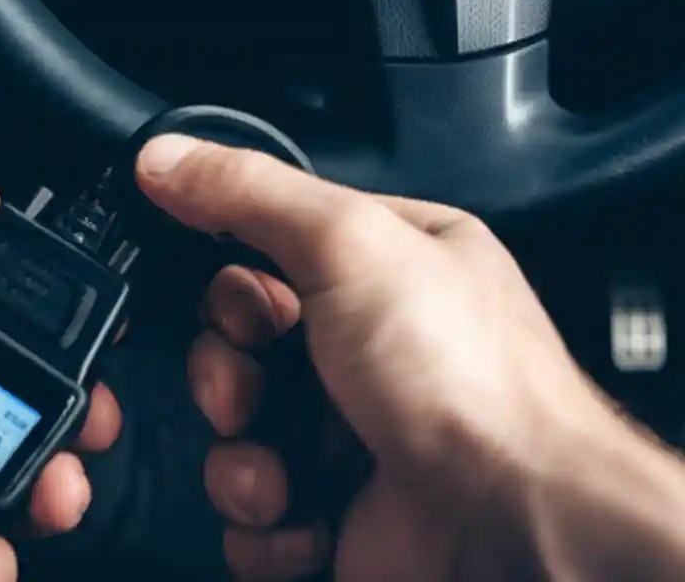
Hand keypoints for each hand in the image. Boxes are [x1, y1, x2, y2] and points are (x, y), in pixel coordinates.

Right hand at [136, 136, 621, 579]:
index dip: (233, 286)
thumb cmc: (473, 386)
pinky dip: (263, 526)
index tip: (244, 307)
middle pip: (237, 351)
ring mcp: (352, 434)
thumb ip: (250, 193)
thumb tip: (168, 157)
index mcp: (388, 266)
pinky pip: (253, 517)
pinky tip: (306, 517)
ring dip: (238, 463)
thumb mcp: (351, 245)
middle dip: (226, 381)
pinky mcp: (337, 510)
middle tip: (252, 394)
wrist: (516, 524)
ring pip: (235, 437)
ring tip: (283, 474)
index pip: (268, 254)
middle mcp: (371, 348)